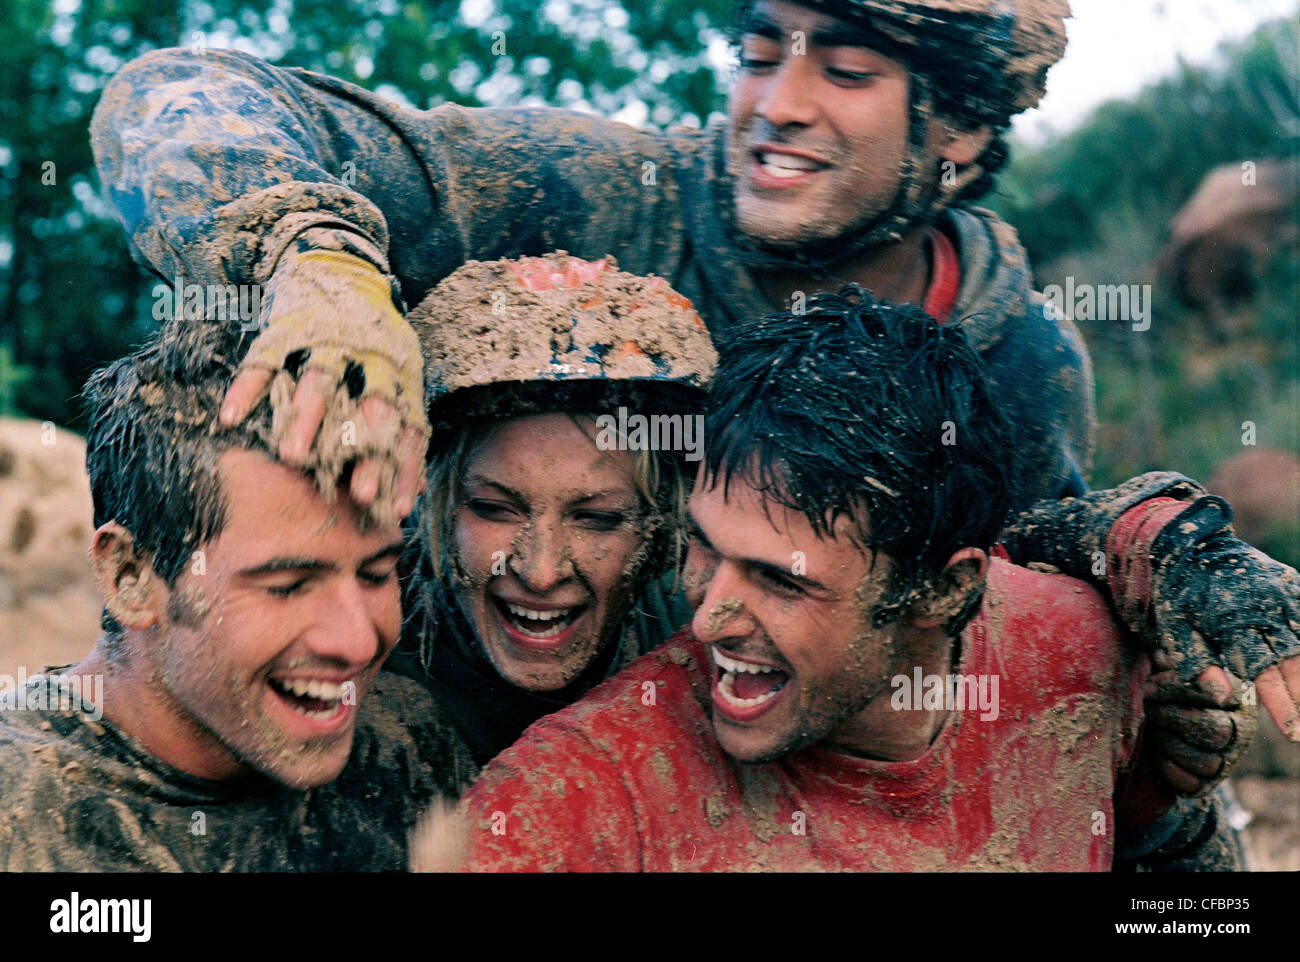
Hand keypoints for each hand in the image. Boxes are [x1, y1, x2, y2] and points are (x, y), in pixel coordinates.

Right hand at [218, 248, 428, 522]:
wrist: (337, 265)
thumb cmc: (373, 339)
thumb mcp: (399, 376)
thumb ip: (403, 430)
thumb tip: (417, 493)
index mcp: (402, 371)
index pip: (409, 427)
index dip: (405, 469)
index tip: (399, 510)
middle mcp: (371, 354)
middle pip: (371, 405)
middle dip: (364, 450)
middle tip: (355, 492)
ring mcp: (328, 339)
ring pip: (320, 382)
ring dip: (307, 421)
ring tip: (293, 458)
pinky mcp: (287, 325)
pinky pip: (265, 359)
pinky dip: (247, 388)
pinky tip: (231, 417)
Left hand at [1143, 651, 1255, 795]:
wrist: (1157, 718)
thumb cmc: (1166, 685)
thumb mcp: (1170, 664)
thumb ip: (1171, 659)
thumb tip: (1162, 659)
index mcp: (1234, 695)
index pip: (1212, 693)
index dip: (1173, 689)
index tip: (1146, 687)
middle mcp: (1239, 729)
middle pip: (1215, 732)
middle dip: (1173, 720)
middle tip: (1149, 711)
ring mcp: (1226, 758)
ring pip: (1206, 762)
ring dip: (1170, 745)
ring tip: (1154, 731)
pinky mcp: (1207, 781)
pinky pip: (1193, 784)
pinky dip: (1171, 770)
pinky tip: (1158, 753)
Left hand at [1148, 495, 1299, 741]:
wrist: (1186, 544)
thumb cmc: (1176, 594)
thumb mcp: (1173, 628)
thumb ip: (1197, 662)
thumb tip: (1224, 697)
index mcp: (1234, 623)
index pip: (1265, 673)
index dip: (1281, 704)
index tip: (1292, 732)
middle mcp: (1264, 608)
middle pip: (1294, 660)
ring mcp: (1282, 593)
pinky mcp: (1290, 583)